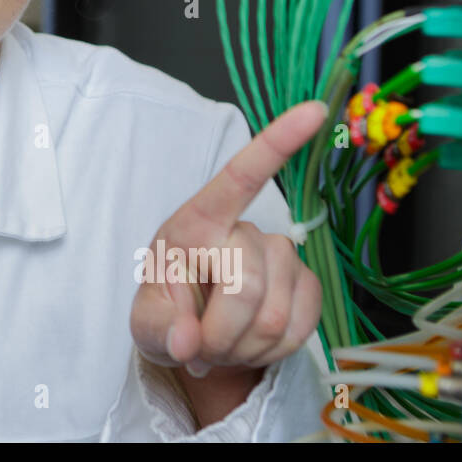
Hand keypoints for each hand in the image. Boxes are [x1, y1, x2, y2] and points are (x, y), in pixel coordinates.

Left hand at [130, 101, 326, 377]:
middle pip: (244, 282)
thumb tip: (186, 341)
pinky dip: (271, 352)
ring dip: (244, 346)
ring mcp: (281, 256)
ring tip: (220, 344)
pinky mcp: (307, 286)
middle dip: (220, 331)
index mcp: (196, 222)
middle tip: (200, 346)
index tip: (315, 110)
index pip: (239, 177)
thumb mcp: (147, 325)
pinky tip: (250, 345)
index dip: (277, 143)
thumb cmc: (167, 317)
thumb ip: (161, 329)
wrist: (196, 341)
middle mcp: (242, 230)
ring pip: (274, 313)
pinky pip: (301, 327)